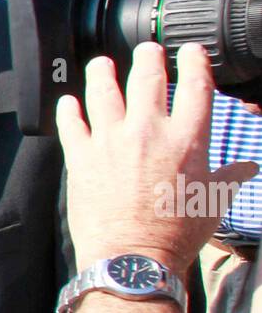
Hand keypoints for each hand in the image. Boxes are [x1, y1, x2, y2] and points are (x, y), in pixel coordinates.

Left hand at [56, 42, 256, 273]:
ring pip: (103, 91)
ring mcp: (111, 141)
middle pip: (146, 77)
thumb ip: (229, 178)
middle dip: (147, 58)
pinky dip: (69, 110)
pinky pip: (71, 123)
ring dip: (102, 73)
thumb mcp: (212, 204)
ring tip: (102, 65)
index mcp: (187, 138)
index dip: (193, 61)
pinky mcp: (81, 158)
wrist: (132, 260)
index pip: (194, 84)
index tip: (188, 52)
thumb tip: (247, 168)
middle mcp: (149, 131)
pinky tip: (68, 103)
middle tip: (145, 52)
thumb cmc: (175, 237)